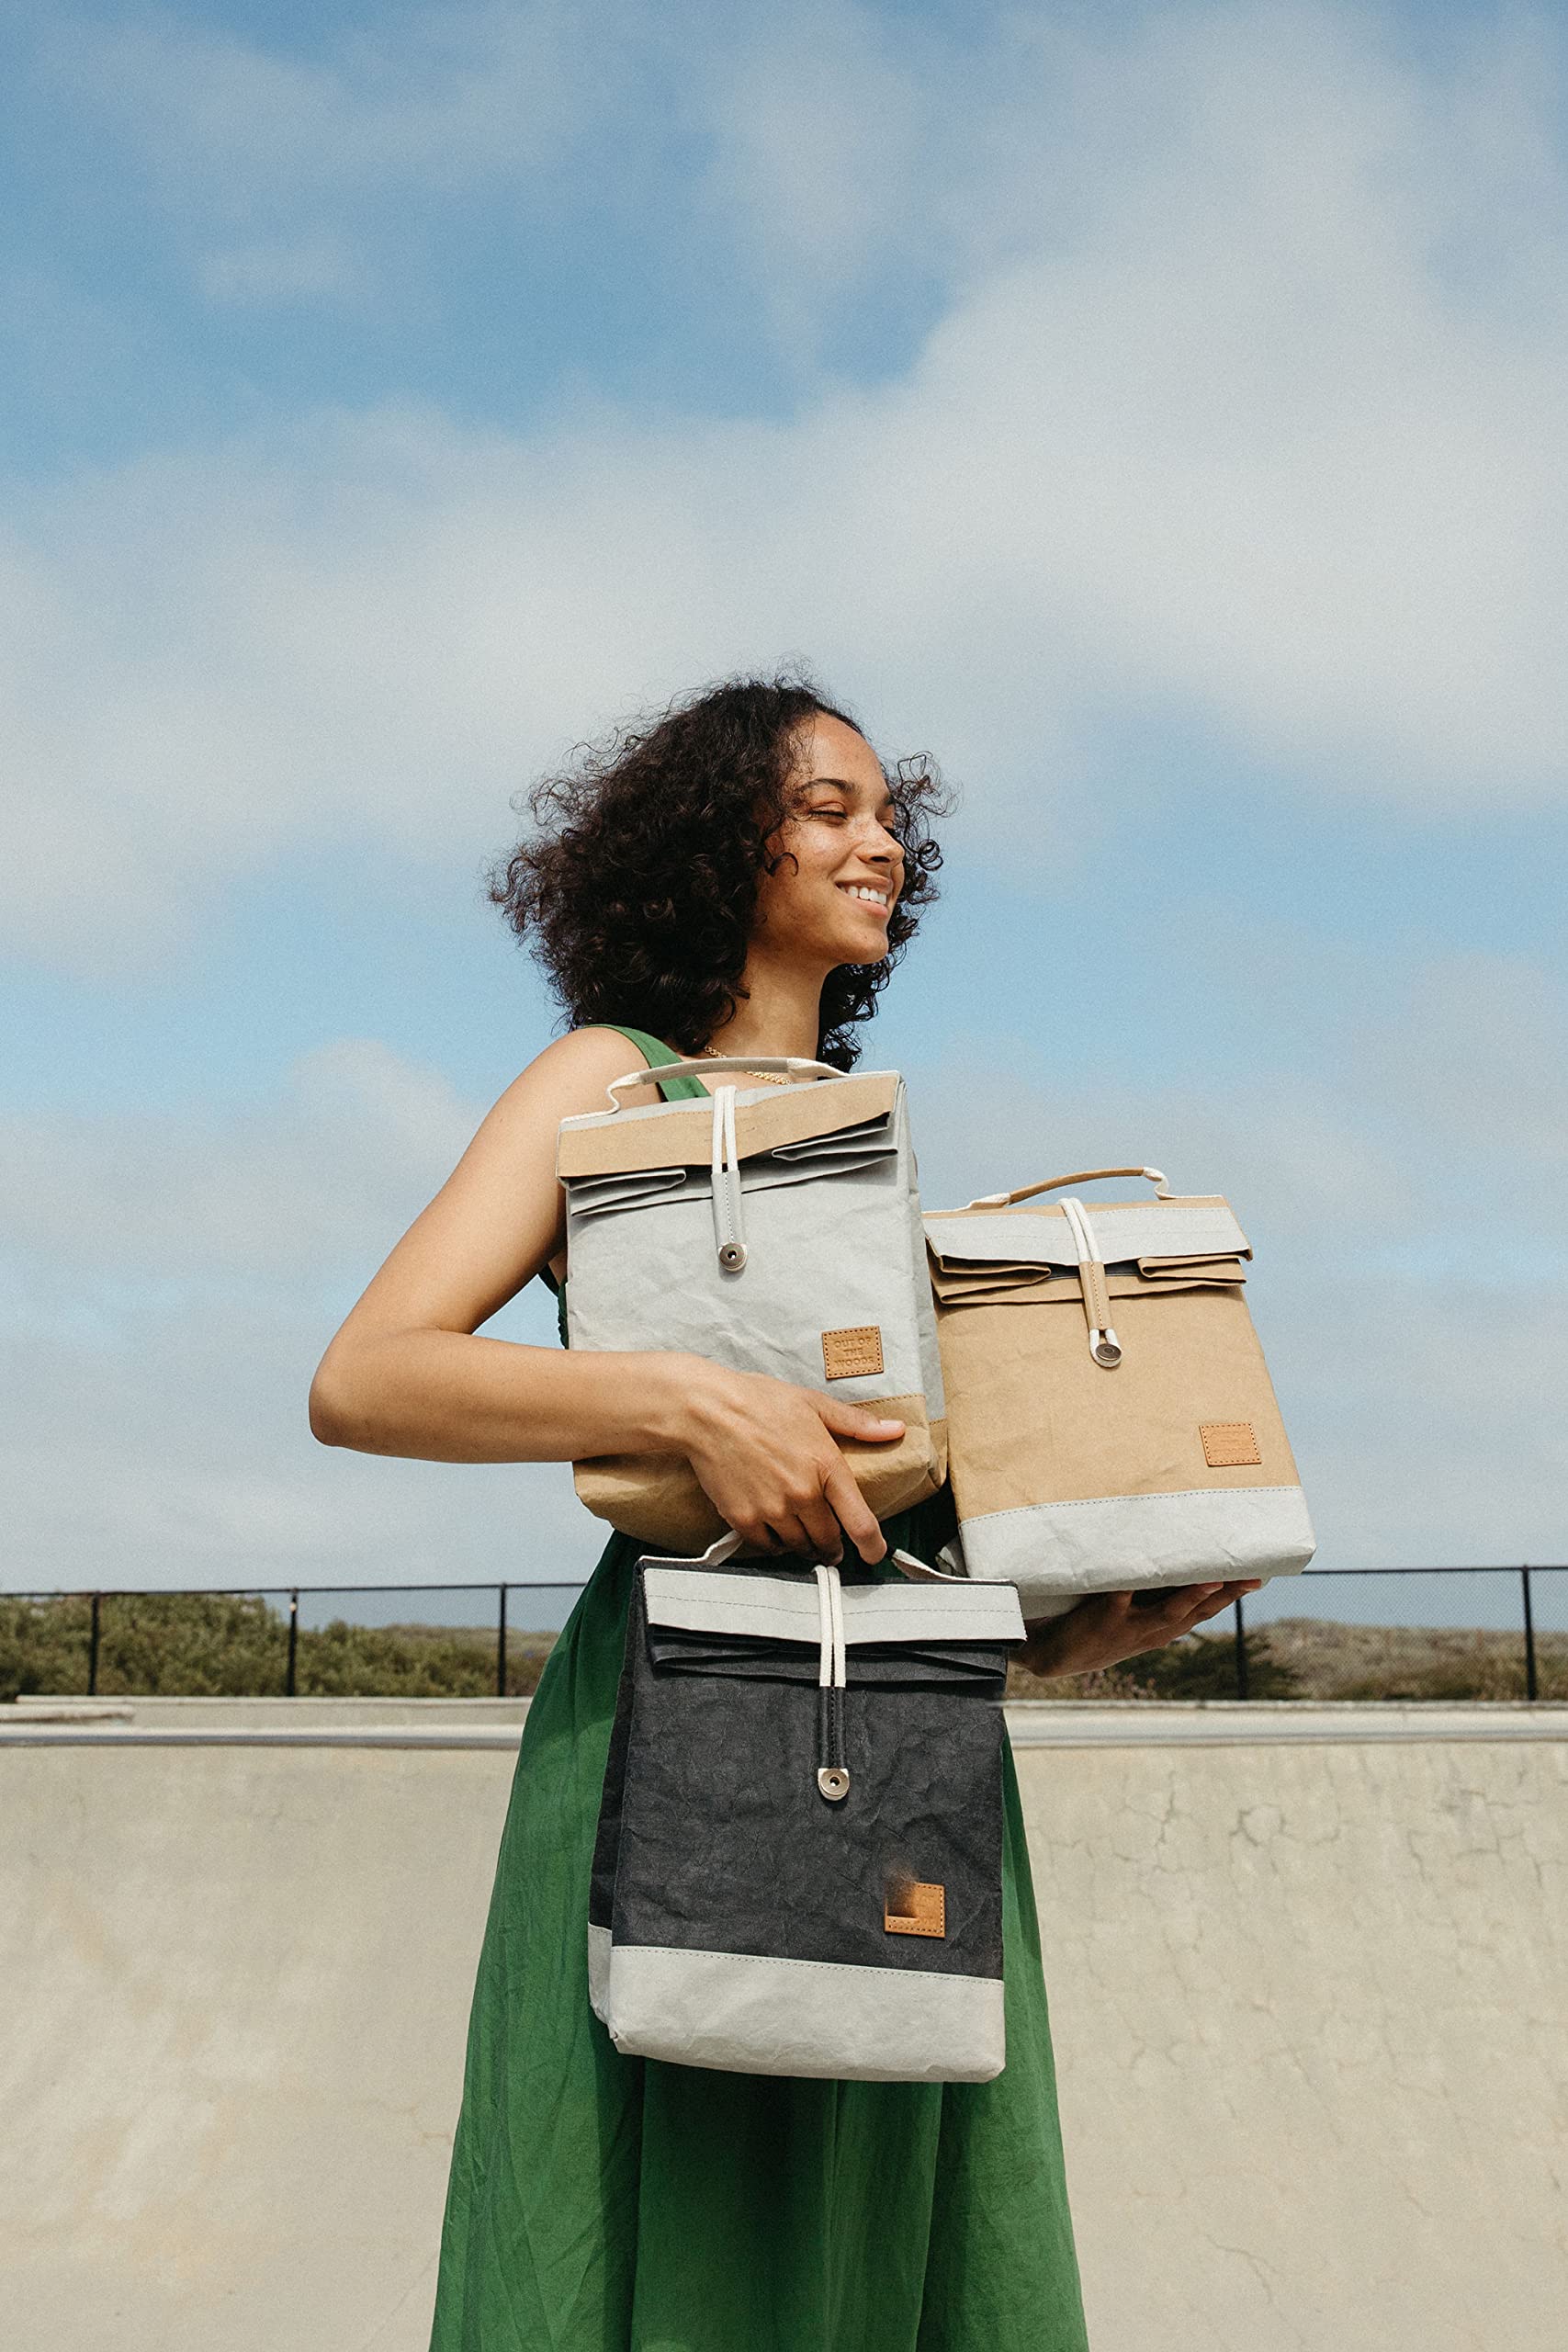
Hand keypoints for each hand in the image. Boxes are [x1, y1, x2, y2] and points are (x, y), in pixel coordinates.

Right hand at [674, 1360, 903, 1564]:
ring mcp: (772, 1509)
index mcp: (827, 1466)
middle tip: (831, 1545)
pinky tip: (773, 1531)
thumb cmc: (759, 1401)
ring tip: (803, 1537)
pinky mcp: (743, 1518)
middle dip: (833, 1547)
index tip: (874, 1554)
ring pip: (799, 1547)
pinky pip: (766, 1546)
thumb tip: (894, 1430)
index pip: (860, 1522)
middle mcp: (803, 1494)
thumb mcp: (813, 1404)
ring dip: (805, 1546)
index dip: (872, 1546)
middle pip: (828, 1541)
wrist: (707, 1410)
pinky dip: (773, 1544)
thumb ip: (857, 1423)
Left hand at [1018, 1580, 1261, 1679]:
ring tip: (1213, 1578)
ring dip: (1192, 1596)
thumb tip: (1175, 1564)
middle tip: (1252, 1576)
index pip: (1205, 1612)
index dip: (1231, 1596)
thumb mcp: (1131, 1617)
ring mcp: (1130, 1625)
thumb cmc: (1094, 1630)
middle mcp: (1152, 1631)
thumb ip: (1153, 1595)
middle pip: (1197, 1612)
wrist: (1053, 1655)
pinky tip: (1145, 1563)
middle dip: (1226, 1595)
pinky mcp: (1104, 1615)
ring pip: (1168, 1611)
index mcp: (1161, 1630)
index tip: (1258, 1577)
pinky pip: (1122, 1594)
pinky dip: (1134, 1582)